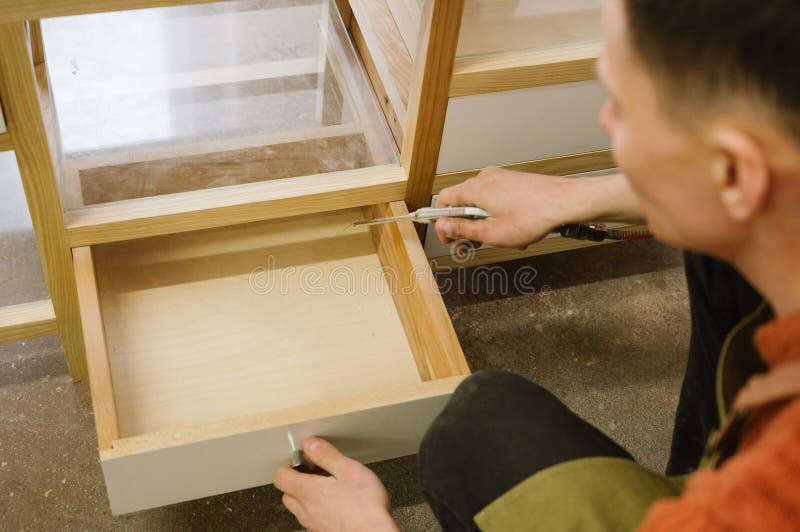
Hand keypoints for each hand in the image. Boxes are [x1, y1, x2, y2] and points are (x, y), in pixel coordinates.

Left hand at [274, 437, 398, 531]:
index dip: (289, 464)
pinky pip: (312, 518)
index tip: (305, 458)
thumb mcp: (348, 469)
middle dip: (298, 480)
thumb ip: (326, 455)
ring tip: (329, 486)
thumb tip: (311, 444)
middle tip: (316, 471)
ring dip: (307, 495)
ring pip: (299, 508)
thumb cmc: (365, 506)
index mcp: (307, 491)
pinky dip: (318, 508)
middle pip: (287, 493)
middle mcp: (306, 510)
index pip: (281, 476)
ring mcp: (313, 524)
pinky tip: (337, 503)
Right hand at [435, 167, 581, 248]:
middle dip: (465, 226)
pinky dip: (498, 216)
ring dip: (484, 223)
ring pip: (480, 203)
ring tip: (499, 238)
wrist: (566, 202)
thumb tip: (443, 227)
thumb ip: (463, 229)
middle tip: (473, 244)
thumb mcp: (493, 232)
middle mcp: (486, 178)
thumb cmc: (536, 215)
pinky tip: (512, 230)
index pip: (444, 201)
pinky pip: (496, 199)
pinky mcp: (513, 181)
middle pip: (462, 202)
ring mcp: (501, 178)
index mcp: (476, 189)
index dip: (443, 222)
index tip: (450, 238)